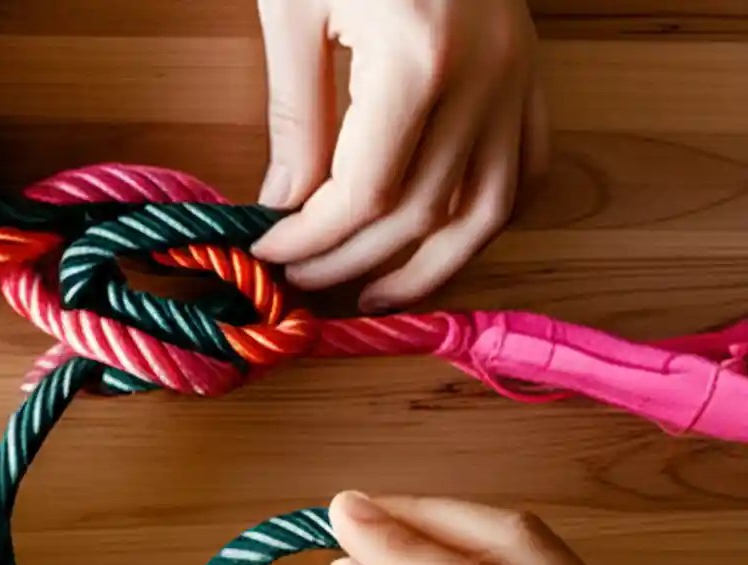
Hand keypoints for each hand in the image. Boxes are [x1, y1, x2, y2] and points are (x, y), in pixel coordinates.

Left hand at [252, 0, 549, 311]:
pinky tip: (442, 244)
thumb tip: (286, 206)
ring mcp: (519, 78)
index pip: (367, 193)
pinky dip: (488, 218)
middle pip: (423, 214)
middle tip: (303, 281)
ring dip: (429, 268)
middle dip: (351, 262)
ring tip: (373, 296)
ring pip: (489, 211)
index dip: (313, 239)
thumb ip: (297, 115)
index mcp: (418, 58)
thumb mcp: (295, 12)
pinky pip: (527, 170)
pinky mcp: (532, 75)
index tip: (271, 252)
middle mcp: (484, 76)